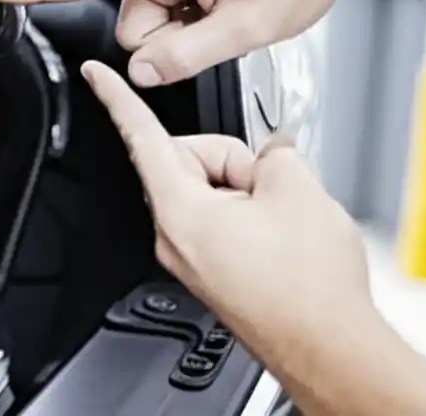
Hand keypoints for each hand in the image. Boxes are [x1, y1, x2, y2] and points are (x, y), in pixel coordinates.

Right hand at [0, 0, 365, 86]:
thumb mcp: (247, 27)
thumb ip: (185, 56)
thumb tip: (141, 72)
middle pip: (130, 23)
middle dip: (168, 39)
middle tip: (219, 25)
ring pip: (150, 19)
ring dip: (187, 28)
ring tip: (229, 10)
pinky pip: (168, 3)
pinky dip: (195, 14)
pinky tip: (227, 1)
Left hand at [80, 60, 425, 414]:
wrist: (329, 350)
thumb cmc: (308, 289)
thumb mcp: (298, 191)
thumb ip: (274, 152)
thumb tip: (272, 153)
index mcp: (179, 209)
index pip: (141, 136)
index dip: (117, 98)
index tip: (96, 76)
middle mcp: (173, 236)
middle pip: (190, 161)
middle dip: (234, 162)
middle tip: (272, 191)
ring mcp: (190, 257)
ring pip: (211, 192)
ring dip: (248, 194)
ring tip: (281, 226)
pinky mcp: (209, 272)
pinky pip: (221, 222)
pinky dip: (250, 218)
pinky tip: (280, 240)